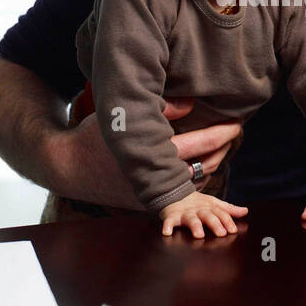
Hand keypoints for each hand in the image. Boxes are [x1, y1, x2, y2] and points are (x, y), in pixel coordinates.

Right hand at [48, 95, 240, 208]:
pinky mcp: (149, 202)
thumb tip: (191, 103)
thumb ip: (159, 108)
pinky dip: (198, 179)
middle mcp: (155, 179)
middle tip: (236, 131)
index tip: (237, 123)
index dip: (222, 133)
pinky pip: (183, 193)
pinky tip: (207, 164)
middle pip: (205, 166)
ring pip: (196, 183)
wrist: (68, 168)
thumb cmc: (93, 136)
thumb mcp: (121, 115)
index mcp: (151, 155)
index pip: (199, 144)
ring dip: (215, 165)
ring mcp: (153, 194)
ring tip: (226, 145)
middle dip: (224, 149)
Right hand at [160, 191, 248, 237]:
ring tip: (199, 234)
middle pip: (208, 216)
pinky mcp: (171, 217)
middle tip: (221, 233)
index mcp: (209, 208)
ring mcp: (185, 214)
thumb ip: (229, 210)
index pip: (220, 213)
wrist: (175, 193)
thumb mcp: (213, 204)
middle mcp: (198, 210)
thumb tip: (245, 211)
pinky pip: (168, 221)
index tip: (232, 230)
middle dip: (214, 224)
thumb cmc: (197, 204)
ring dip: (195, 226)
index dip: (227, 221)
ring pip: (191, 220)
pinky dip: (167, 226)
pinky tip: (167, 232)